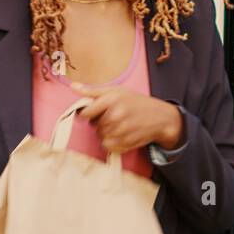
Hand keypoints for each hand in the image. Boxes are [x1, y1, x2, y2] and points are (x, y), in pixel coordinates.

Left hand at [70, 83, 184, 153]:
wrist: (160, 117)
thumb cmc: (136, 102)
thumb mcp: (117, 91)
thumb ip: (93, 91)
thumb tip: (73, 87)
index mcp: (111, 99)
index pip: (86, 113)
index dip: (88, 113)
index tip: (94, 113)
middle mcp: (116, 115)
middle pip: (94, 125)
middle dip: (100, 122)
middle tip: (113, 117)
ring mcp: (121, 130)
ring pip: (100, 136)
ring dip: (106, 132)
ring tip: (118, 125)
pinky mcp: (125, 143)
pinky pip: (107, 146)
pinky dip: (111, 142)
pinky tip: (121, 134)